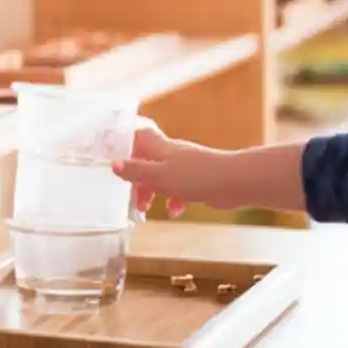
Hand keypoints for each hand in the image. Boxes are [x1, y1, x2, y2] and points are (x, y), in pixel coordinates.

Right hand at [115, 119, 246, 213]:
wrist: (235, 182)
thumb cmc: (197, 176)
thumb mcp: (160, 176)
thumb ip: (137, 171)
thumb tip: (114, 165)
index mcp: (159, 148)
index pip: (138, 136)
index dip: (125, 141)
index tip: (112, 153)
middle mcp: (171, 154)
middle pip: (146, 161)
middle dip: (137, 179)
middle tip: (131, 196)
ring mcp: (185, 167)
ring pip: (161, 176)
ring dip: (152, 192)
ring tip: (147, 208)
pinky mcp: (197, 180)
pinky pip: (178, 188)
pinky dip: (173, 199)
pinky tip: (175, 210)